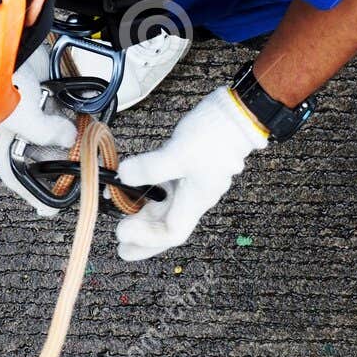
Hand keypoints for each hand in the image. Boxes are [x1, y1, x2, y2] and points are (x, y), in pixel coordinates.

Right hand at [0, 64, 79, 217]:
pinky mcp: (42, 85)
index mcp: (0, 141)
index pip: (17, 177)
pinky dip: (77, 105)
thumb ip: (46, 134)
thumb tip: (69, 138)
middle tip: (87, 160)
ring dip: (75, 131)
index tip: (50, 210)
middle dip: (65, 156)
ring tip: (92, 134)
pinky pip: (64, 101)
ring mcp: (30, 105)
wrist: (2, 39)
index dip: (33, 195)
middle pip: (44, 152)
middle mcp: (15, 126)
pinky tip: (88, 108)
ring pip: (57, 127)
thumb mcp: (19, 118)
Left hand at [115, 86, 266, 260]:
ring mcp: (192, 181)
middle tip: (120, 241)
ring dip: (143, 212)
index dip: (147, 238)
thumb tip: (123, 176)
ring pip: (165, 205)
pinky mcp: (188, 166)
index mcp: (195, 201)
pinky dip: (148, 188)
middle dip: (144, 235)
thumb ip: (150, 168)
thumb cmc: (214, 137)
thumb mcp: (179, 154)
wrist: (236, 115)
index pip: (171, 232)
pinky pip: (165, 186)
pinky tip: (133, 184)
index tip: (122, 233)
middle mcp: (194, 196)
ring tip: (121, 212)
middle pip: (167, 224)